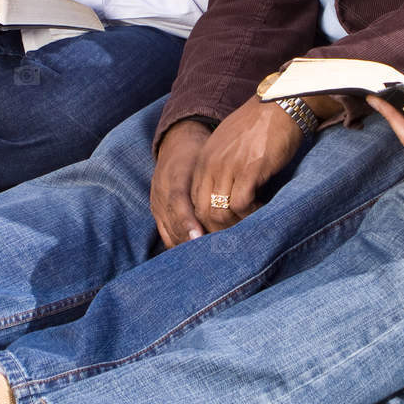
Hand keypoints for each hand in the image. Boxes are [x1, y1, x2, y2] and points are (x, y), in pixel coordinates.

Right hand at [150, 120, 211, 248]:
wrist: (175, 145)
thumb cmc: (198, 152)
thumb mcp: (207, 157)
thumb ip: (219, 176)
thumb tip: (246, 193)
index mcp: (174, 176)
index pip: (177, 201)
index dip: (187, 221)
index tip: (198, 236)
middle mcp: (161, 193)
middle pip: (173, 224)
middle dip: (193, 241)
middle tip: (216, 254)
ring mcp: (157, 206)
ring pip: (170, 235)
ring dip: (190, 248)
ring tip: (213, 258)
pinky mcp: (158, 216)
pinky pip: (168, 238)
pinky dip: (183, 248)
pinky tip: (201, 255)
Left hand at [186, 96, 303, 236]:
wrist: (279, 105)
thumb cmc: (259, 126)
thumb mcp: (228, 144)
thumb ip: (220, 167)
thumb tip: (222, 195)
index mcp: (203, 159)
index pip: (193, 201)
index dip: (206, 220)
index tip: (223, 227)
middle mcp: (211, 165)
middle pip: (202, 211)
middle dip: (218, 228)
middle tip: (237, 231)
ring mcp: (228, 168)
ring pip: (219, 212)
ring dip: (235, 223)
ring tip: (251, 221)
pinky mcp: (249, 170)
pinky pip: (241, 205)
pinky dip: (251, 214)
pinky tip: (262, 209)